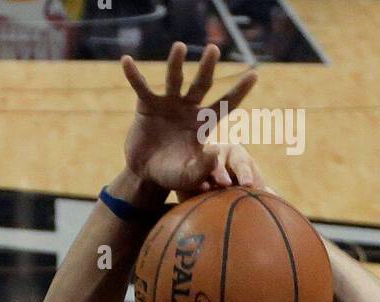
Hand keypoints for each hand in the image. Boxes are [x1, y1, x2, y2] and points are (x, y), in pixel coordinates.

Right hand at [121, 42, 256, 196]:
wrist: (145, 174)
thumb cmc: (172, 174)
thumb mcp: (188, 175)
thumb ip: (203, 167)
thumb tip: (215, 152)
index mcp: (203, 123)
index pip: (225, 105)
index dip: (238, 91)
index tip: (254, 75)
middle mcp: (189, 107)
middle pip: (201, 84)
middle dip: (207, 68)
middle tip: (213, 50)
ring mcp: (168, 103)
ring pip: (174, 80)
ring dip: (176, 63)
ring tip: (179, 46)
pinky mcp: (147, 105)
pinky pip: (141, 87)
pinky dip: (134, 75)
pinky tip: (126, 61)